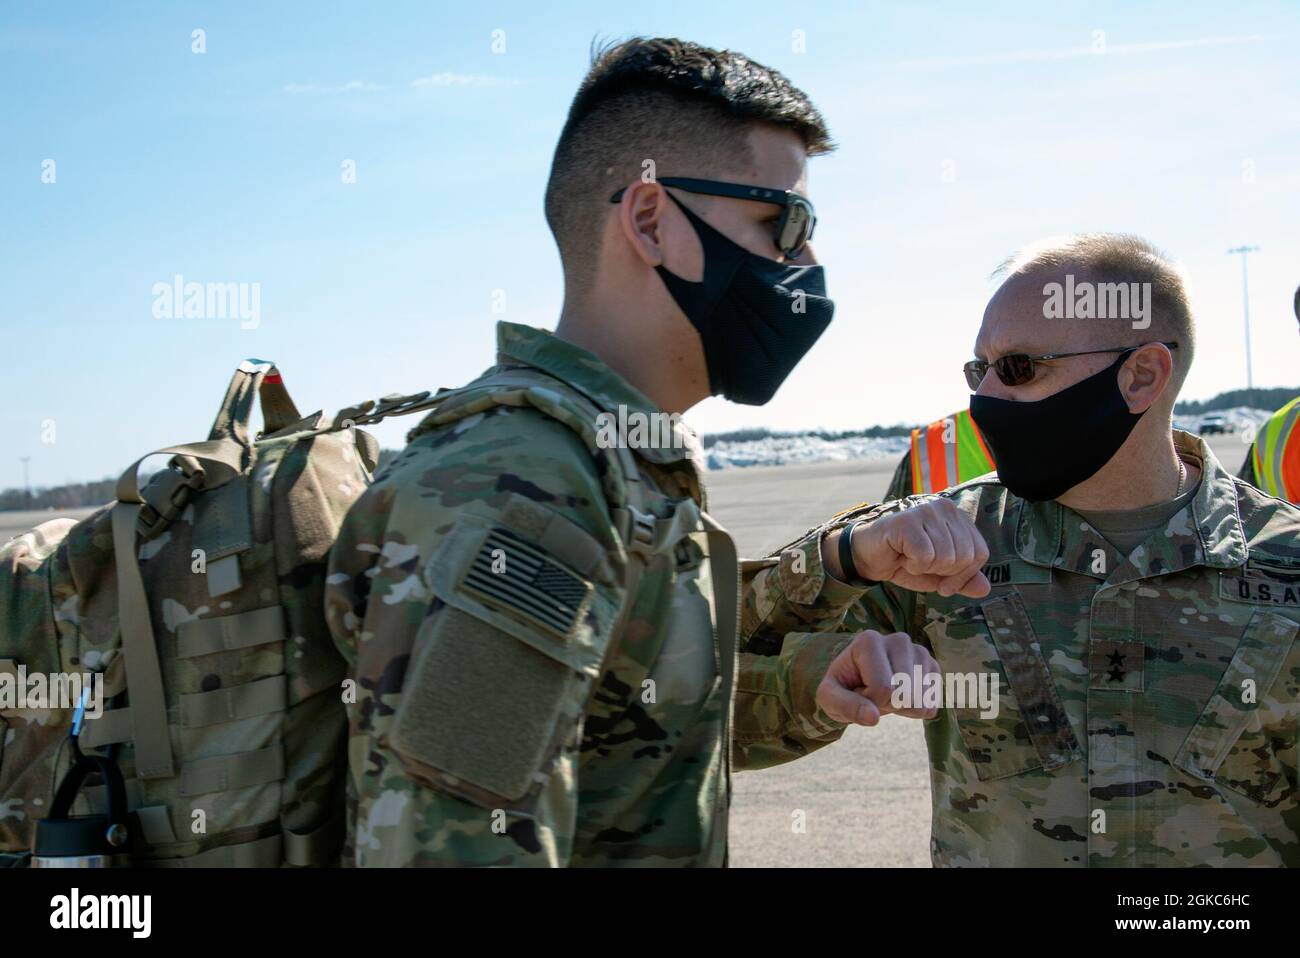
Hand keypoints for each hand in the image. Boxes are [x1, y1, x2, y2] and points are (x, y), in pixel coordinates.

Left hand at [815, 630, 939, 725]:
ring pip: (920, 700)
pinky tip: (901, 696)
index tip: (859, 692)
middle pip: (905, 694)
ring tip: (886, 693)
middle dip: (887, 705)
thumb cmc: (843, 686)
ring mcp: (919, 651)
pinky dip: (915, 710)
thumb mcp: (830, 697)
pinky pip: (931, 704)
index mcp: (869, 641)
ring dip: (901, 708)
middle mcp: (899, 640)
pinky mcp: (932, 666)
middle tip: (873, 693)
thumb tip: (873, 717)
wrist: (859, 678)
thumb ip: (846, 706)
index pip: (883, 688)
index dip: (870, 702)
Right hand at [850, 498, 989, 597]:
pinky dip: (913, 566)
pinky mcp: (906, 521)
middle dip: (943, 572)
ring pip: (945, 557)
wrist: (869, 557)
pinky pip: (925, 557)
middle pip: (964, 556)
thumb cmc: (905, 561)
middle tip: (922, 566)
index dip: (964, 576)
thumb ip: (963, 579)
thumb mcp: (939, 574)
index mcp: (956, 516)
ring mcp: (925, 511)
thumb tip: (985, 589)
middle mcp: (944, 507)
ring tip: (910, 557)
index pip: (980, 552)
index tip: (944, 584)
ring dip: (925, 568)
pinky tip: (901, 555)